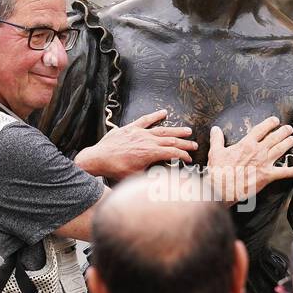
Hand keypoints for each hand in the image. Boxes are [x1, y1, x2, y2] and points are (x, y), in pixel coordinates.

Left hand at [75, 109, 196, 180]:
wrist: (98, 159)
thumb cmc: (116, 169)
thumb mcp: (137, 177)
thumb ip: (152, 176)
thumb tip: (165, 179)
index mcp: (150, 152)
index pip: (172, 153)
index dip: (183, 156)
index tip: (189, 159)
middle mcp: (147, 140)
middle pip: (171, 140)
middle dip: (184, 143)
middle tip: (194, 145)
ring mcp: (139, 132)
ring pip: (162, 130)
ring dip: (176, 131)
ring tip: (187, 131)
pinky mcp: (131, 128)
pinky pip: (145, 120)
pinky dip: (155, 116)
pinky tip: (164, 113)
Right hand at [205, 117, 292, 203]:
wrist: (223, 187)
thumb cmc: (219, 170)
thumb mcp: (216, 152)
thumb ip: (217, 139)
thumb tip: (215, 129)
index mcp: (246, 144)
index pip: (261, 129)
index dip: (270, 123)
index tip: (275, 120)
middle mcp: (258, 151)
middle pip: (274, 137)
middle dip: (283, 132)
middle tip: (289, 129)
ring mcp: (264, 163)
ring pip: (280, 150)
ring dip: (288, 144)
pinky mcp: (267, 176)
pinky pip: (282, 172)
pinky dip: (290, 171)